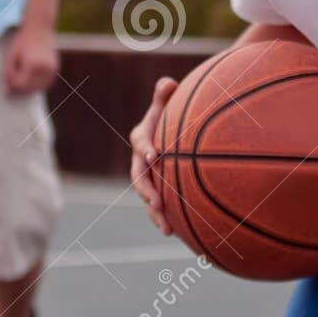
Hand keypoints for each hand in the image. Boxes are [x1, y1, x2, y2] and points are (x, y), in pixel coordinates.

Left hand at [4, 24, 59, 93]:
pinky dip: (38, 84)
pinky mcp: (55, 69)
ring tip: (22, 78)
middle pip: (30, 88)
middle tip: (13, 78)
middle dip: (20, 87)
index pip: (20, 84)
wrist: (40, 27)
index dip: (12, 83)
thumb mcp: (11, 56)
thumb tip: (7, 91)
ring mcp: (52, 69)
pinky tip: (31, 79)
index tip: (8, 74)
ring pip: (39, 88)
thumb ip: (8, 74)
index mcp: (33, 64)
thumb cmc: (23, 40)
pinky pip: (46, 83)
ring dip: (29, 87)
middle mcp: (45, 68)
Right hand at [128, 76, 178, 235]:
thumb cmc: (172, 112)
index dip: (145, 148)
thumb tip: (168, 84)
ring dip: (155, 214)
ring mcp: (147, 176)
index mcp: (141, 136)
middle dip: (147, 191)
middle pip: (139, 177)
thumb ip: (164, 93)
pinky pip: (157, 205)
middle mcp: (140, 159)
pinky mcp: (157, 188)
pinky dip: (164, 218)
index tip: (153, 156)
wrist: (174, 130)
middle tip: (157, 203)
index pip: (140, 142)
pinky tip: (178, 233)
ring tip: (167, 229)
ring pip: (147, 197)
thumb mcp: (167, 101)